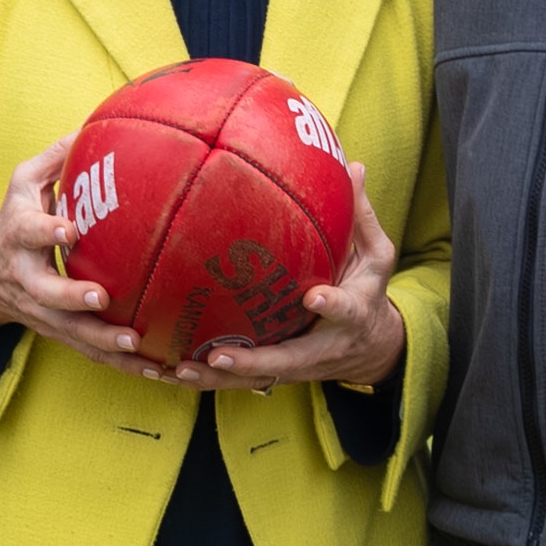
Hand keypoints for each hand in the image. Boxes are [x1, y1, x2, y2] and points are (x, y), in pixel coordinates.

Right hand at [0, 137, 144, 371]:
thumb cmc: (16, 220)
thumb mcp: (23, 183)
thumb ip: (54, 157)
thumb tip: (92, 122)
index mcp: (20, 236)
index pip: (31, 232)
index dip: (47, 231)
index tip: (68, 229)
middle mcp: (29, 279)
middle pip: (47, 295)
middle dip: (72, 300)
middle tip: (102, 300)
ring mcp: (44, 313)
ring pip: (72, 334)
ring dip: (105, 344)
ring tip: (140, 349)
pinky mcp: (62, 334)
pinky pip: (93, 355)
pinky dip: (125, 367)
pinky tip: (160, 372)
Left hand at [179, 200, 406, 394]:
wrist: (373, 347)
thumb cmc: (369, 291)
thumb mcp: (377, 257)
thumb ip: (362, 217)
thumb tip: (354, 165)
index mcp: (352, 316)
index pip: (344, 311)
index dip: (330, 307)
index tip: (313, 298)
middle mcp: (323, 347)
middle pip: (287, 362)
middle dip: (252, 362)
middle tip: (218, 355)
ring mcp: (298, 366)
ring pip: (255, 379)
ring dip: (217, 378)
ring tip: (179, 369)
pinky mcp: (276, 374)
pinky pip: (238, 380)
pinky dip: (205, 380)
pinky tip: (167, 371)